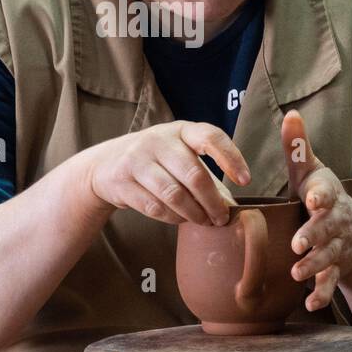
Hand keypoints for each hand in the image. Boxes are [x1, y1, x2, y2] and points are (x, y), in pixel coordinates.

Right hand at [84, 121, 250, 225]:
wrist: (105, 165)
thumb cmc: (155, 161)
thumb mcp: (180, 157)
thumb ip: (206, 177)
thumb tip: (231, 207)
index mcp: (180, 130)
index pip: (210, 137)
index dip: (231, 158)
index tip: (245, 180)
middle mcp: (158, 140)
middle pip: (194, 174)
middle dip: (212, 202)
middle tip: (221, 218)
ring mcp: (138, 160)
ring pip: (174, 195)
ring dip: (194, 213)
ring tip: (204, 221)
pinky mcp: (123, 182)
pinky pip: (155, 207)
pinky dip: (173, 218)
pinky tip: (181, 219)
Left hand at [282, 109, 351, 311]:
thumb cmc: (321, 194)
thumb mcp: (311, 171)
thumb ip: (298, 147)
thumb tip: (291, 114)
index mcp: (328, 195)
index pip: (327, 193)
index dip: (321, 195)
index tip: (313, 199)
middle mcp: (336, 221)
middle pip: (328, 229)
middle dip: (315, 235)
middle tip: (299, 243)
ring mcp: (338, 247)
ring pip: (329, 258)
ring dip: (314, 266)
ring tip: (297, 272)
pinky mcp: (335, 269)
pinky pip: (331, 284)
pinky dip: (322, 294)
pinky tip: (310, 305)